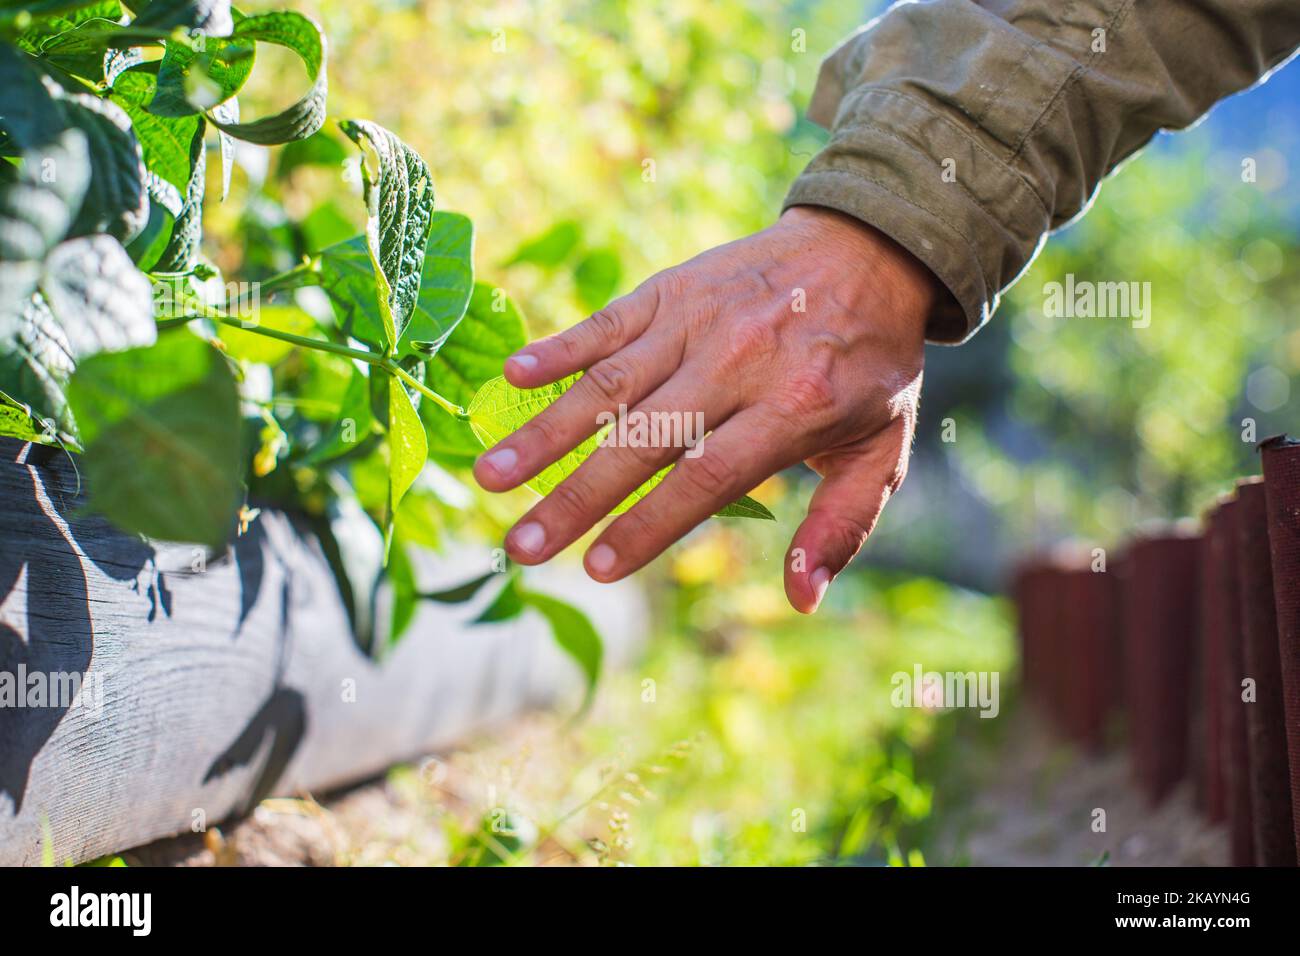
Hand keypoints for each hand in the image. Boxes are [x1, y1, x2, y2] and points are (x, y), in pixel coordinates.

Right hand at [473, 205, 936, 611]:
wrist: (868, 249)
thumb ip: (840, 527)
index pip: (706, 478)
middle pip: (643, 440)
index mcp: (793, 408)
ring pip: (610, 385)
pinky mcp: (671, 290)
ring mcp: (698, 321)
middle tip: (520, 549)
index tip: (596, 569)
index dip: (648, 525)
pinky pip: (607, 322)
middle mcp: (738, 363)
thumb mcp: (879, 450)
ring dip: (545, 432)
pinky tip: (511, 375)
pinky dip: (559, 348)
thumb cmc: (869, 365)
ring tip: (490, 478)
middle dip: (575, 498)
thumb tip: (801, 600)